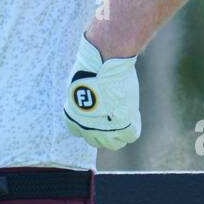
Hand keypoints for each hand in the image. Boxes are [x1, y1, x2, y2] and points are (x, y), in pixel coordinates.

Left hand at [63, 32, 140, 149]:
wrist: (104, 60)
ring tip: (124, 118)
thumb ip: (82, 100)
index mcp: (71, 117)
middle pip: (96, 141)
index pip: (79, 132)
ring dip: (119, 132)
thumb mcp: (78, 85)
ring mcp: (104, 129)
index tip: (97, 115)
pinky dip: (132, 126)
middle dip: (104, 131)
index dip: (90, 123)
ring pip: (113, 143)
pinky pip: (130, 135)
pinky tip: (132, 114)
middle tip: (113, 117)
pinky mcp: (122, 126)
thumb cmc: (92, 66)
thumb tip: (90, 103)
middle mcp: (85, 127)